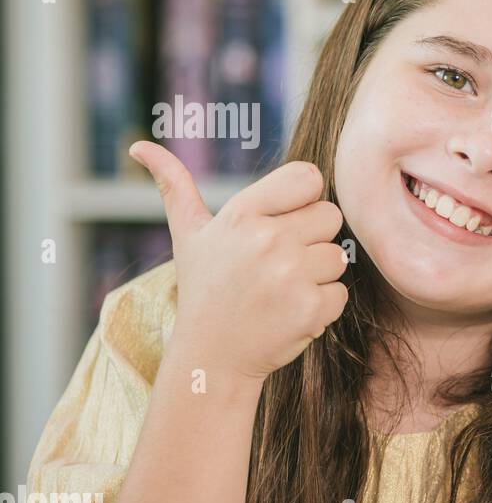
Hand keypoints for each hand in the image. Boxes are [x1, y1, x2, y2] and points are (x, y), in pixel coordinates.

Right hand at [129, 141, 349, 382]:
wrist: (211, 356)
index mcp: (242, 214)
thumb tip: (140, 146)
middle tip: (279, 264)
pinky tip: (289, 312)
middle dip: (312, 239)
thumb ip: (174, 186)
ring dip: (318, 275)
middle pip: (330, 216)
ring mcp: (290, 275)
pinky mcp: (310, 308)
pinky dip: (322, 306)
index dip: (304, 198)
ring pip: (338, 256)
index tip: (285, 221)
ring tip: (281, 289)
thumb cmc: (204, 289)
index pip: (309, 177)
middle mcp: (267, 239)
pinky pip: (340, 293)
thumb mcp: (188, 235)